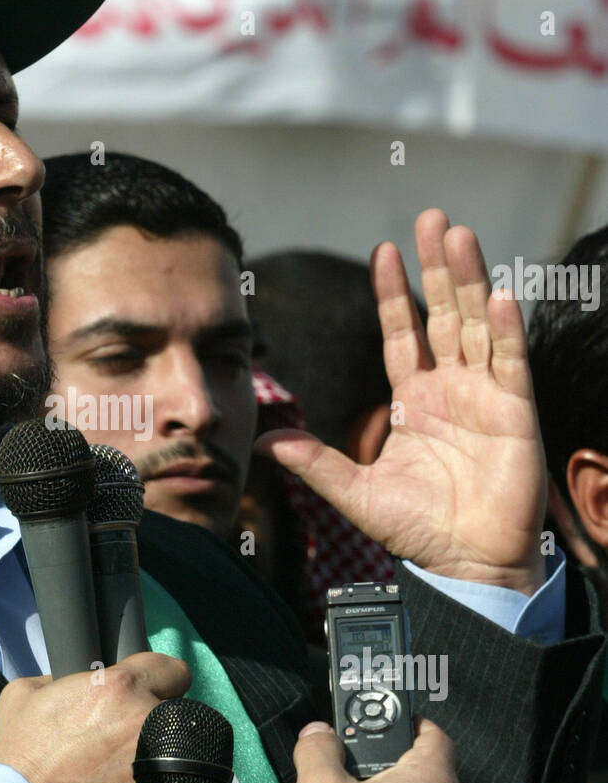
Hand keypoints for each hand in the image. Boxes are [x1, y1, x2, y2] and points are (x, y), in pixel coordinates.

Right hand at [0, 652, 190, 782]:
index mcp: (117, 686)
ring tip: (134, 772)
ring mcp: (164, 759)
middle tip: (132, 738)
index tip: (151, 693)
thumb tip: (71, 681)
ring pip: (185, 748)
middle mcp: (147, 717)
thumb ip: (55, 678)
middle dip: (160, 718)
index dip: (161, 680)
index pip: (172, 668)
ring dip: (166, 753)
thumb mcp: (20, 698)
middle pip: (181, 710)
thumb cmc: (21, 762)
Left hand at [257, 210, 546, 593]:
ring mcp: (486, 396)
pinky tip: (497, 293)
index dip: (393, 294)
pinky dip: (505, 329)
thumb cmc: (417, 531)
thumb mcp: (355, 493)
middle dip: (436, 267)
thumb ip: (315, 463)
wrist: (466, 565)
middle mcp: (451, 389)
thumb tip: (264, 441)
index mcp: (414, 400)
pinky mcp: (517, 413)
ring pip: (477, 324)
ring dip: (469, 279)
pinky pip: (511, 362)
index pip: (402, 333)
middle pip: (443, 314)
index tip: (384, 251)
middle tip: (431, 217)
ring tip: (460, 234)